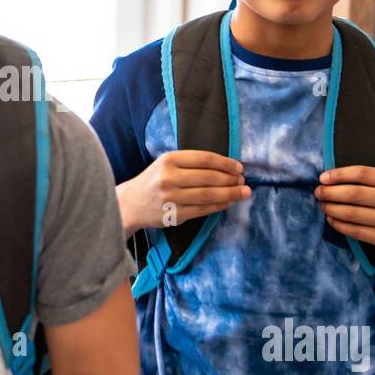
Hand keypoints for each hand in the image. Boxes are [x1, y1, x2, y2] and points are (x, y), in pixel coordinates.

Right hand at [118, 150, 249, 235]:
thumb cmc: (153, 181)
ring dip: (230, 194)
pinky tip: (228, 202)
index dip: (225, 163)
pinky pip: (203, 210)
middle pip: (209, 178)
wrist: (130, 204)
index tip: (238, 167)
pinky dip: (219, 206)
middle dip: (231, 180)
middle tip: (243, 181)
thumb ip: (190, 163)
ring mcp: (171, 198)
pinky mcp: (174, 215)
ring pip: (209, 195)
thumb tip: (225, 167)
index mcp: (168, 160)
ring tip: (243, 192)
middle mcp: (169, 178)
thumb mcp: (166, 164)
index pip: (204, 159)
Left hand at [314, 166, 374, 267]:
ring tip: (322, 205)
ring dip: (331, 208)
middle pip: (355, 193)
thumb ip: (370, 181)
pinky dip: (339, 224)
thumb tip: (332, 178)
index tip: (323, 177)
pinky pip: (354, 230)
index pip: (363, 173)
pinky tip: (331, 219)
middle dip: (331, 192)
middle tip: (318, 192)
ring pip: (352, 213)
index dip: (340, 174)